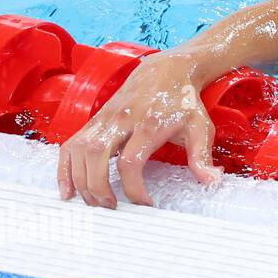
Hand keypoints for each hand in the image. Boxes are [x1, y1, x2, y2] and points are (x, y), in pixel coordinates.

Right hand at [57, 50, 224, 207]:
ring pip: (79, 151)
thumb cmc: (183, 101)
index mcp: (148, 124)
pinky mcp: (94, 120)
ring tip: (93, 202)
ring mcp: (104, 119)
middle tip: (112, 207)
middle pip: (97, 157)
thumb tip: (213, 181)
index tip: (145, 204)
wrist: (166, 70)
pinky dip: (65, 168)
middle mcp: (122, 121)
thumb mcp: (200, 127)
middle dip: (99, 187)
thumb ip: (202, 156)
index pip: (131, 161)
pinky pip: (71, 145)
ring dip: (81, 181)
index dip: (134, 188)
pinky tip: (68, 189)